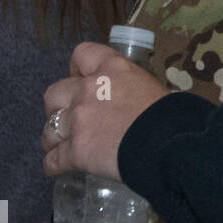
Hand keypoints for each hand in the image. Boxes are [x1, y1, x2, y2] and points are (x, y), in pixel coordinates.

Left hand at [41, 43, 168, 183]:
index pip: (82, 54)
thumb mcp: (153, 89)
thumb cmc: (174, 116)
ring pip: (48, 129)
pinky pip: (52, 160)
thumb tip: (134, 105)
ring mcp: (78, 121)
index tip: (81, 79)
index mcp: (112, 69)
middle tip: (71, 117)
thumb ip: (133, 91)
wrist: (171, 144)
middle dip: (58, 106)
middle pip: (54, 93)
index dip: (77, 68)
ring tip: (62, 147)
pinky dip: (54, 165)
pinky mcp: (75, 151)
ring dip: (53, 138)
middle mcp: (88, 90)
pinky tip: (59, 168)